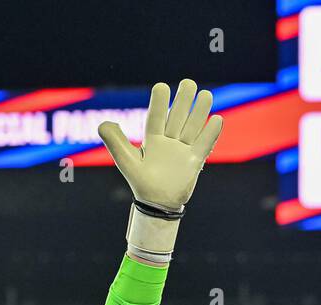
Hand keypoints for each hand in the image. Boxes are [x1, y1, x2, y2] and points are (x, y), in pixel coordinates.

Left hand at [99, 79, 221, 212]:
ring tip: (206, 94)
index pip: (156, 117)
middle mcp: (169, 141)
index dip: (159, 102)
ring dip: (199, 111)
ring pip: (193, 126)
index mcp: (153, 139)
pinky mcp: (195, 161)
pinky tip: (217, 119)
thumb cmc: (141, 183)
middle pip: (177, 116)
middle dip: (183, 100)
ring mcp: (183, 150)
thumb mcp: (126, 162)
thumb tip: (103, 123)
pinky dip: (211, 133)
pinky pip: (204, 144)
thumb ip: (115, 142)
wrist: (158, 205)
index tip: (162, 87)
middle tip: (189, 83)